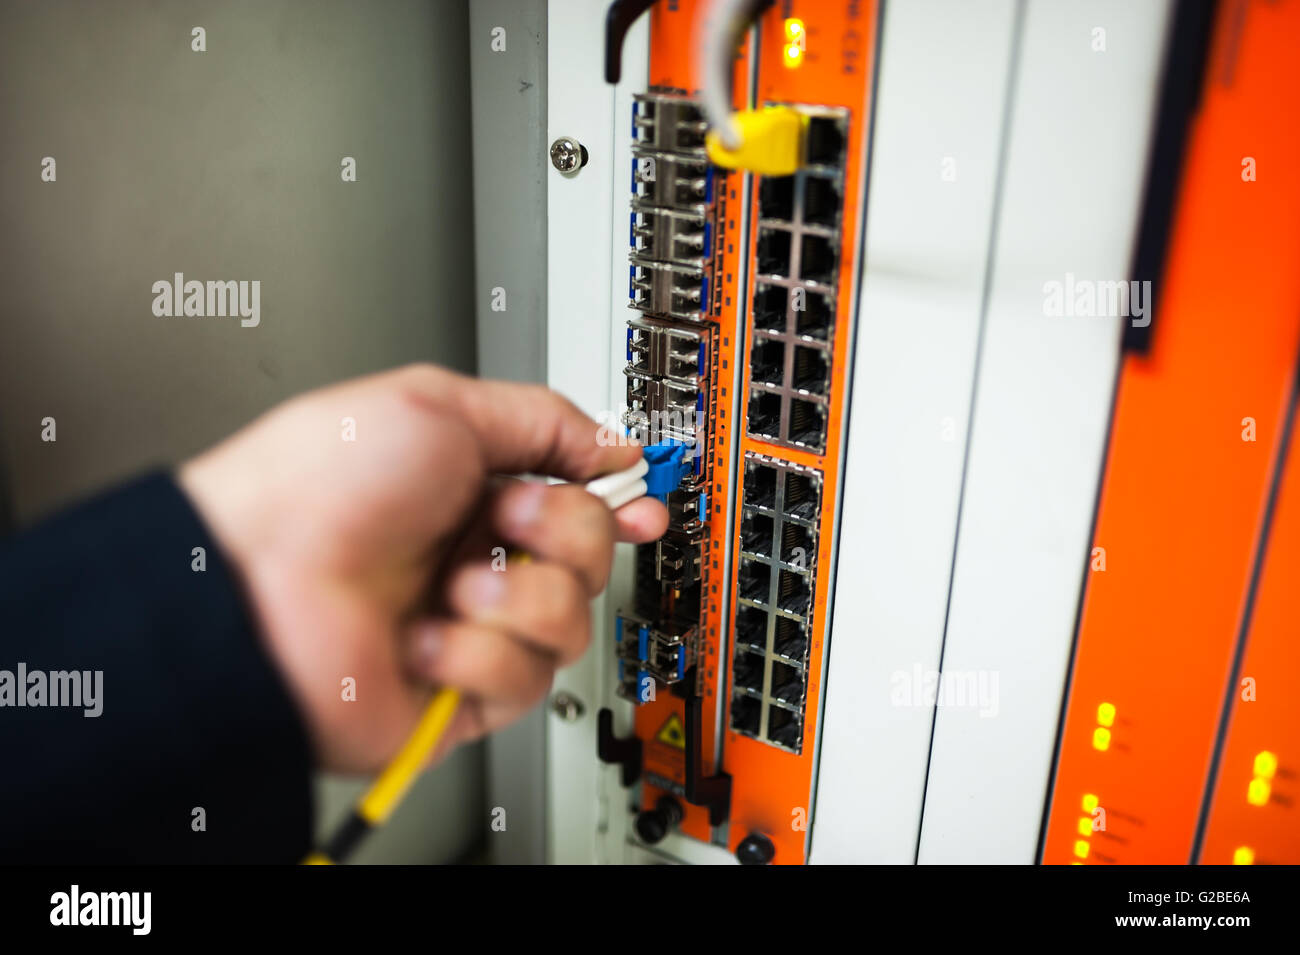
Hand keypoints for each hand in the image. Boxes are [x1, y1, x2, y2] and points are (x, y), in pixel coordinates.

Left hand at [177, 363, 666, 773]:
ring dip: (515, 598)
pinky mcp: (461, 692)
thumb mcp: (440, 403)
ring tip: (451, 586)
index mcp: (475, 491)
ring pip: (570, 624)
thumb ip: (545, 418)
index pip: (579, 501)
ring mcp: (470, 628)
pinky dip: (471, 653)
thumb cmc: (318, 485)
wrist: (255, 583)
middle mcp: (478, 559)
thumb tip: (612, 445)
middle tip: (506, 519)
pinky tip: (419, 637)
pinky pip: (523, 679)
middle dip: (562, 534)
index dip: (620, 504)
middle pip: (590, 559)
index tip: (641, 504)